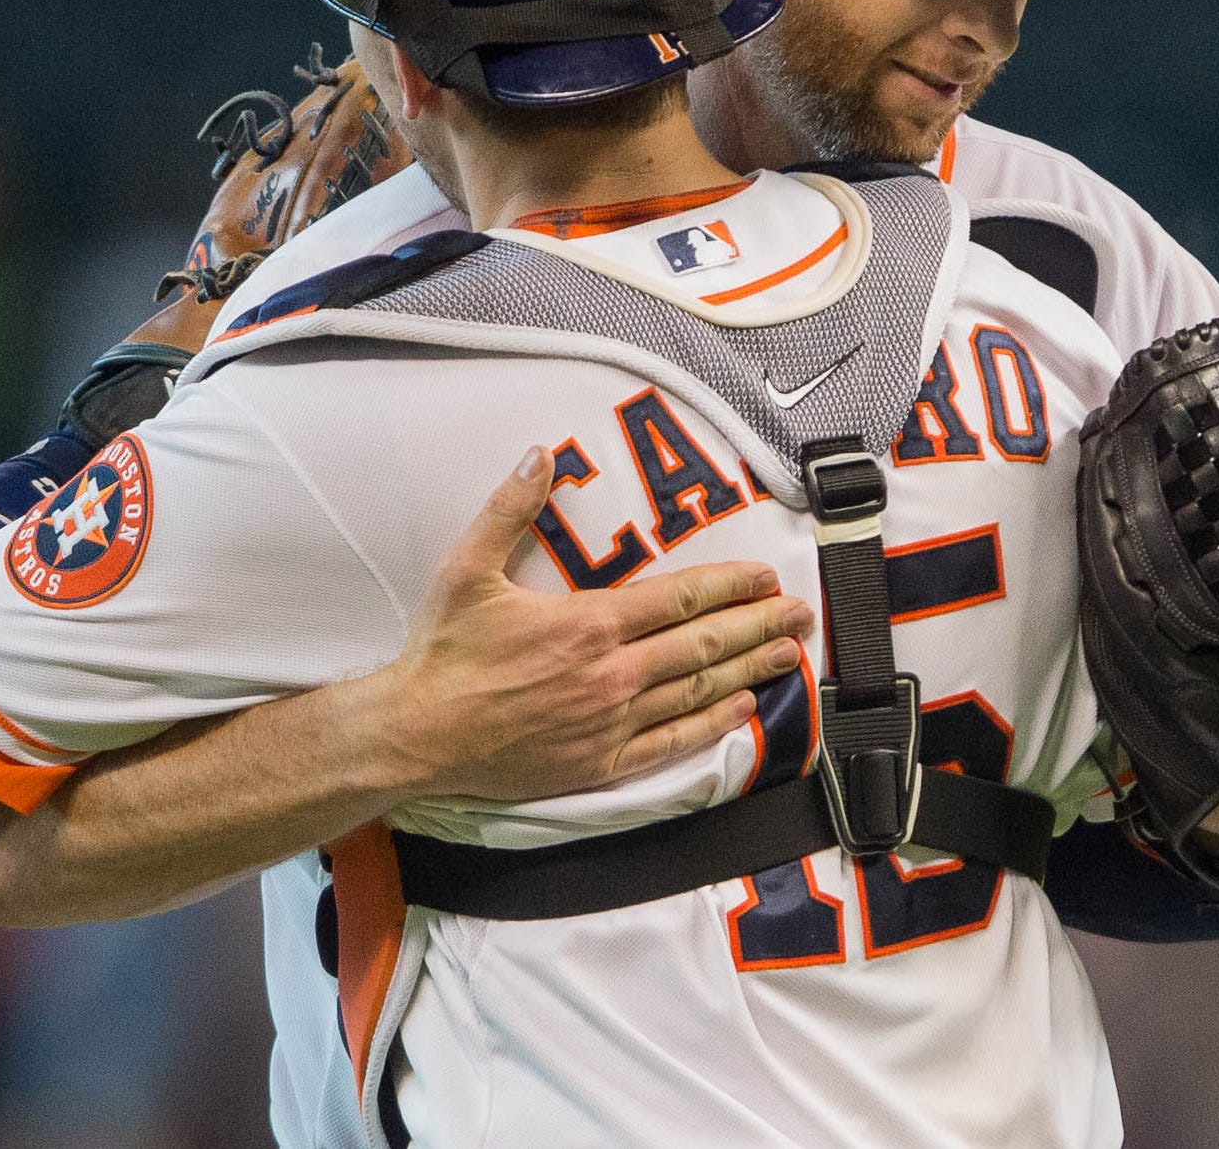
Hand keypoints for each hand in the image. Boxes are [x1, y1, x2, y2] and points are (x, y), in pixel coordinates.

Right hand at [358, 447, 807, 801]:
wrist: (418, 735)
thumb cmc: (443, 655)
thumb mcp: (467, 570)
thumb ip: (508, 510)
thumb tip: (538, 457)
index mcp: (589, 623)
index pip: (680, 598)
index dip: (730, 586)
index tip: (764, 577)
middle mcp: (613, 673)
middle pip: (705, 645)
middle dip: (758, 625)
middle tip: (800, 613)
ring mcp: (612, 721)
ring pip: (699, 692)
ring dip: (749, 671)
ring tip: (788, 655)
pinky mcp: (602, 760)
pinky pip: (672, 743)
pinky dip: (713, 726)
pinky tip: (742, 712)